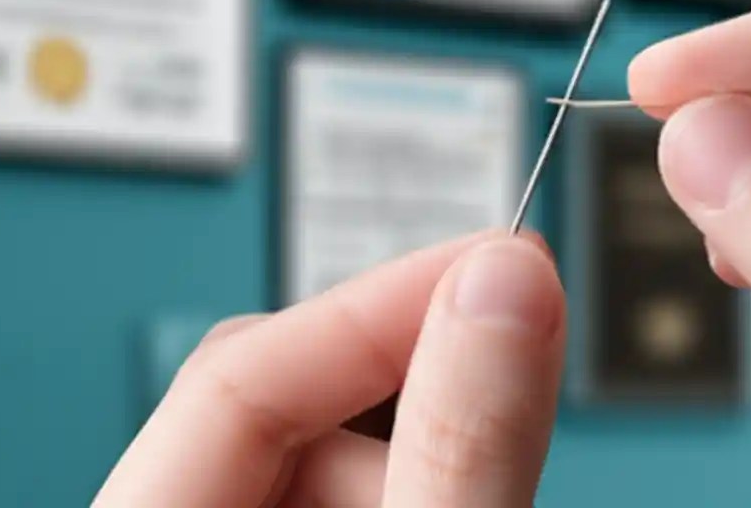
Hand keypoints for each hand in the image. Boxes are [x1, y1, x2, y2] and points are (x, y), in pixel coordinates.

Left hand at [93, 233, 564, 507]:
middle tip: (516, 395)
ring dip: (430, 453)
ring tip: (481, 493)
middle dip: (417, 400)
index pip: (235, 373)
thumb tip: (502, 287)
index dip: (379, 306)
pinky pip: (355, 487)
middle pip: (287, 405)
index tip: (501, 266)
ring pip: (331, 448)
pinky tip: (459, 497)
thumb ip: (453, 448)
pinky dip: (425, 478)